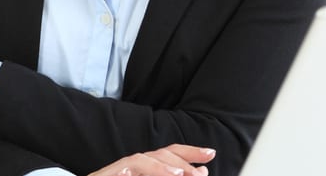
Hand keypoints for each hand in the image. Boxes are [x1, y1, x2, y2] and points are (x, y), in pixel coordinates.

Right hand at [87, 144, 215, 175]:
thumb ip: (172, 175)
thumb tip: (201, 171)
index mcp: (147, 166)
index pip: (170, 153)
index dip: (190, 152)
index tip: (211, 154)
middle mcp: (134, 165)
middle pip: (158, 155)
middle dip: (180, 162)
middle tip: (199, 174)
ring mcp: (118, 171)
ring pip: (138, 162)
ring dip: (159, 168)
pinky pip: (114, 174)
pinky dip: (122, 174)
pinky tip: (128, 174)